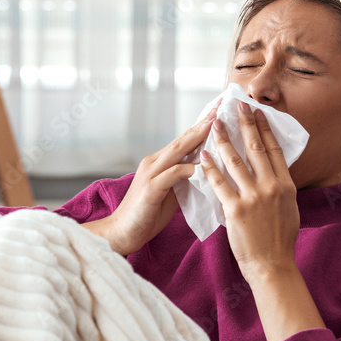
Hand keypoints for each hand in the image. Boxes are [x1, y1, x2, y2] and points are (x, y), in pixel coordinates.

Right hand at [85, 105, 217, 255]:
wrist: (120, 232)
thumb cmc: (146, 214)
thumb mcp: (169, 193)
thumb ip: (183, 180)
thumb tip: (204, 172)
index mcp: (158, 163)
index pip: (183, 141)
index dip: (201, 127)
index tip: (219, 114)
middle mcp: (153, 163)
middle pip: (182, 140)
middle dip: (202, 124)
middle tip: (220, 108)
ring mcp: (151, 174)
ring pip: (178, 151)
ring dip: (198, 138)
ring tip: (216, 127)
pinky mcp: (151, 188)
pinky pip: (174, 174)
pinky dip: (190, 168)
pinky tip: (205, 165)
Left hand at [201, 102, 324, 340]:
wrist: (271, 265)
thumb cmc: (279, 240)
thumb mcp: (288, 209)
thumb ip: (280, 188)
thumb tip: (275, 171)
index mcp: (285, 186)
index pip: (274, 150)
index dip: (264, 130)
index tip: (257, 113)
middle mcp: (271, 188)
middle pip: (255, 149)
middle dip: (245, 125)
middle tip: (236, 106)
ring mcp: (253, 198)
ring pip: (235, 161)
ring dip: (223, 140)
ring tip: (214, 124)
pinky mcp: (235, 209)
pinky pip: (219, 183)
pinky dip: (209, 167)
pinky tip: (202, 155)